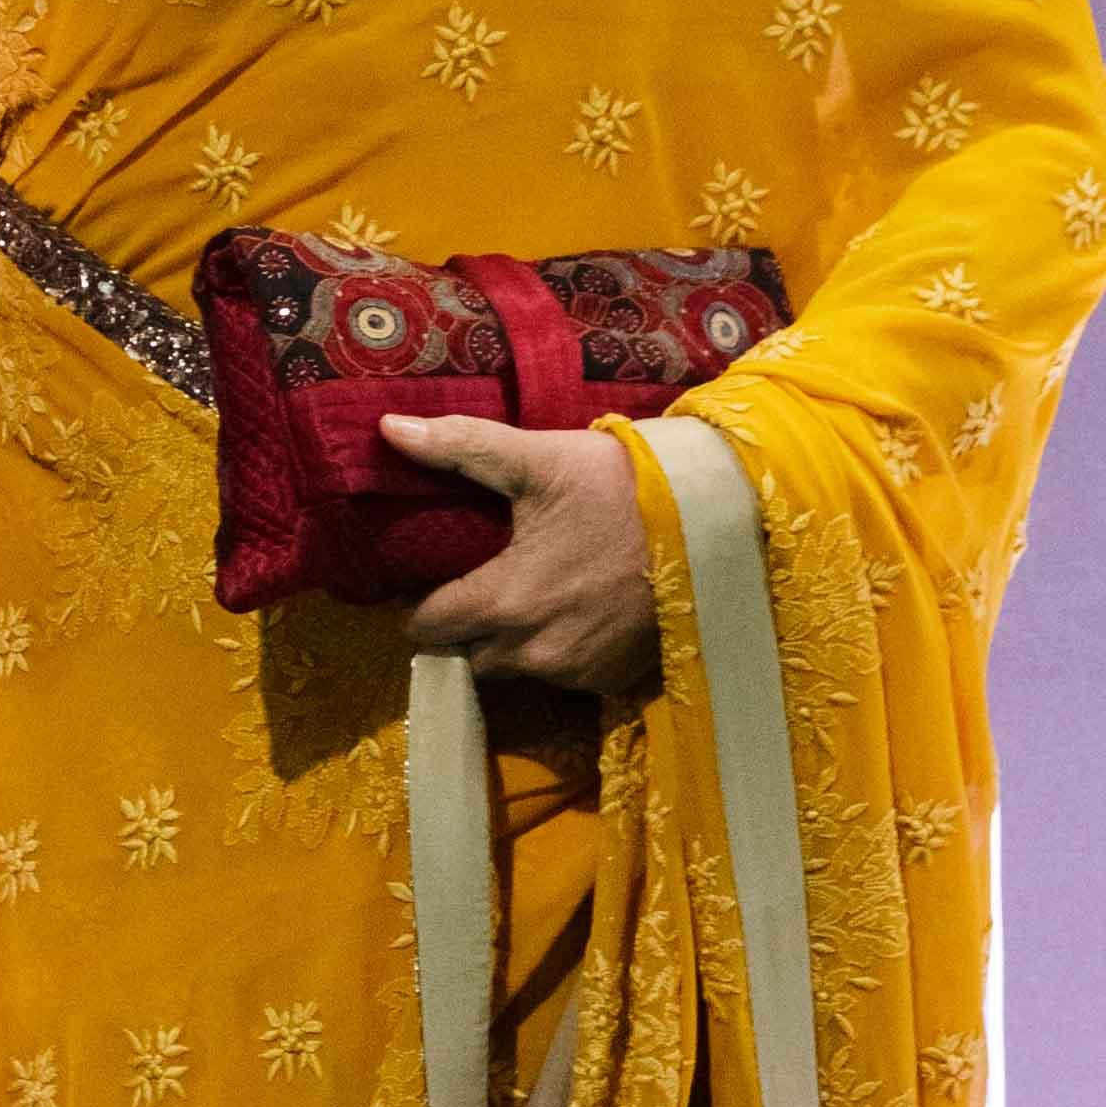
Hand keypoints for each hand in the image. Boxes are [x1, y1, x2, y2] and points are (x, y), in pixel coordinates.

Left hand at [385, 412, 662, 702]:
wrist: (715, 518)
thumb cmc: (621, 485)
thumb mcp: (538, 459)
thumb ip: (460, 448)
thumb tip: (390, 428)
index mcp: (503, 602)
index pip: (427, 628)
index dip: (421, 603)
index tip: (431, 579)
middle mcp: (533, 651)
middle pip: (468, 654)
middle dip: (466, 627)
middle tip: (481, 582)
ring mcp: (575, 671)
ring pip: (515, 669)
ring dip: (512, 641)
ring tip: (530, 593)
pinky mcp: (612, 678)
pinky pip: (563, 676)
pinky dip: (560, 651)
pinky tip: (575, 610)